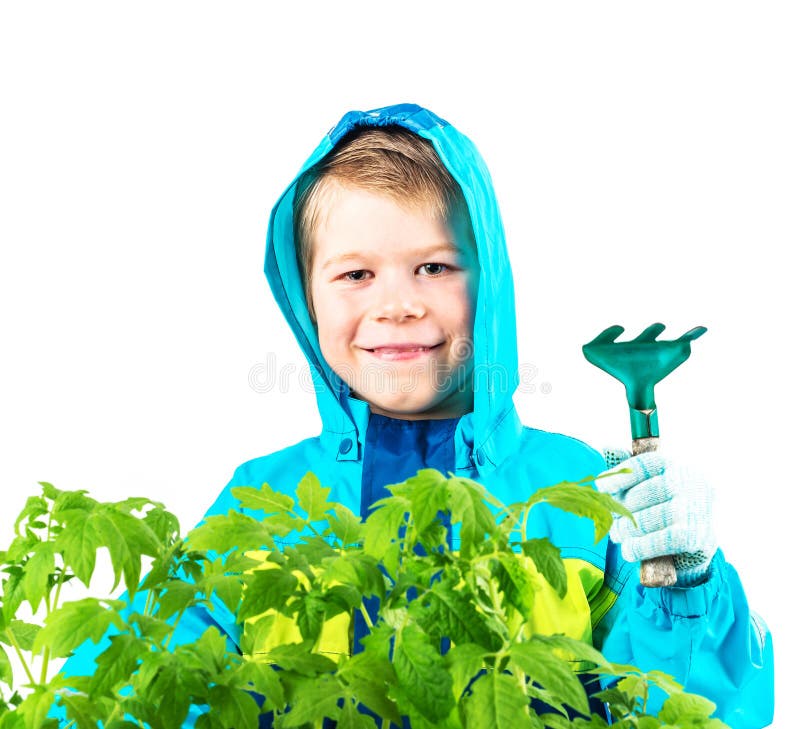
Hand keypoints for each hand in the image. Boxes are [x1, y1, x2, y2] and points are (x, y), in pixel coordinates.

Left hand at [598, 449, 716, 586]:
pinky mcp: (698, 537)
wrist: (696, 542)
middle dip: (621, 508)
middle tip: (611, 519)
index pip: (646, 463)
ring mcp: (697, 510)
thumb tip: (607, 448)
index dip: (620, 475)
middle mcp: (690, 483)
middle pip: (645, 493)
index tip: (600, 486)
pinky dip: (641, 546)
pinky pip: (664, 540)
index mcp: (676, 467)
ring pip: (650, 518)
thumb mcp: (649, 485)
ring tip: (617, 534)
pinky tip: (629, 550)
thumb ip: (629, 469)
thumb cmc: (664, 506)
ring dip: (626, 529)